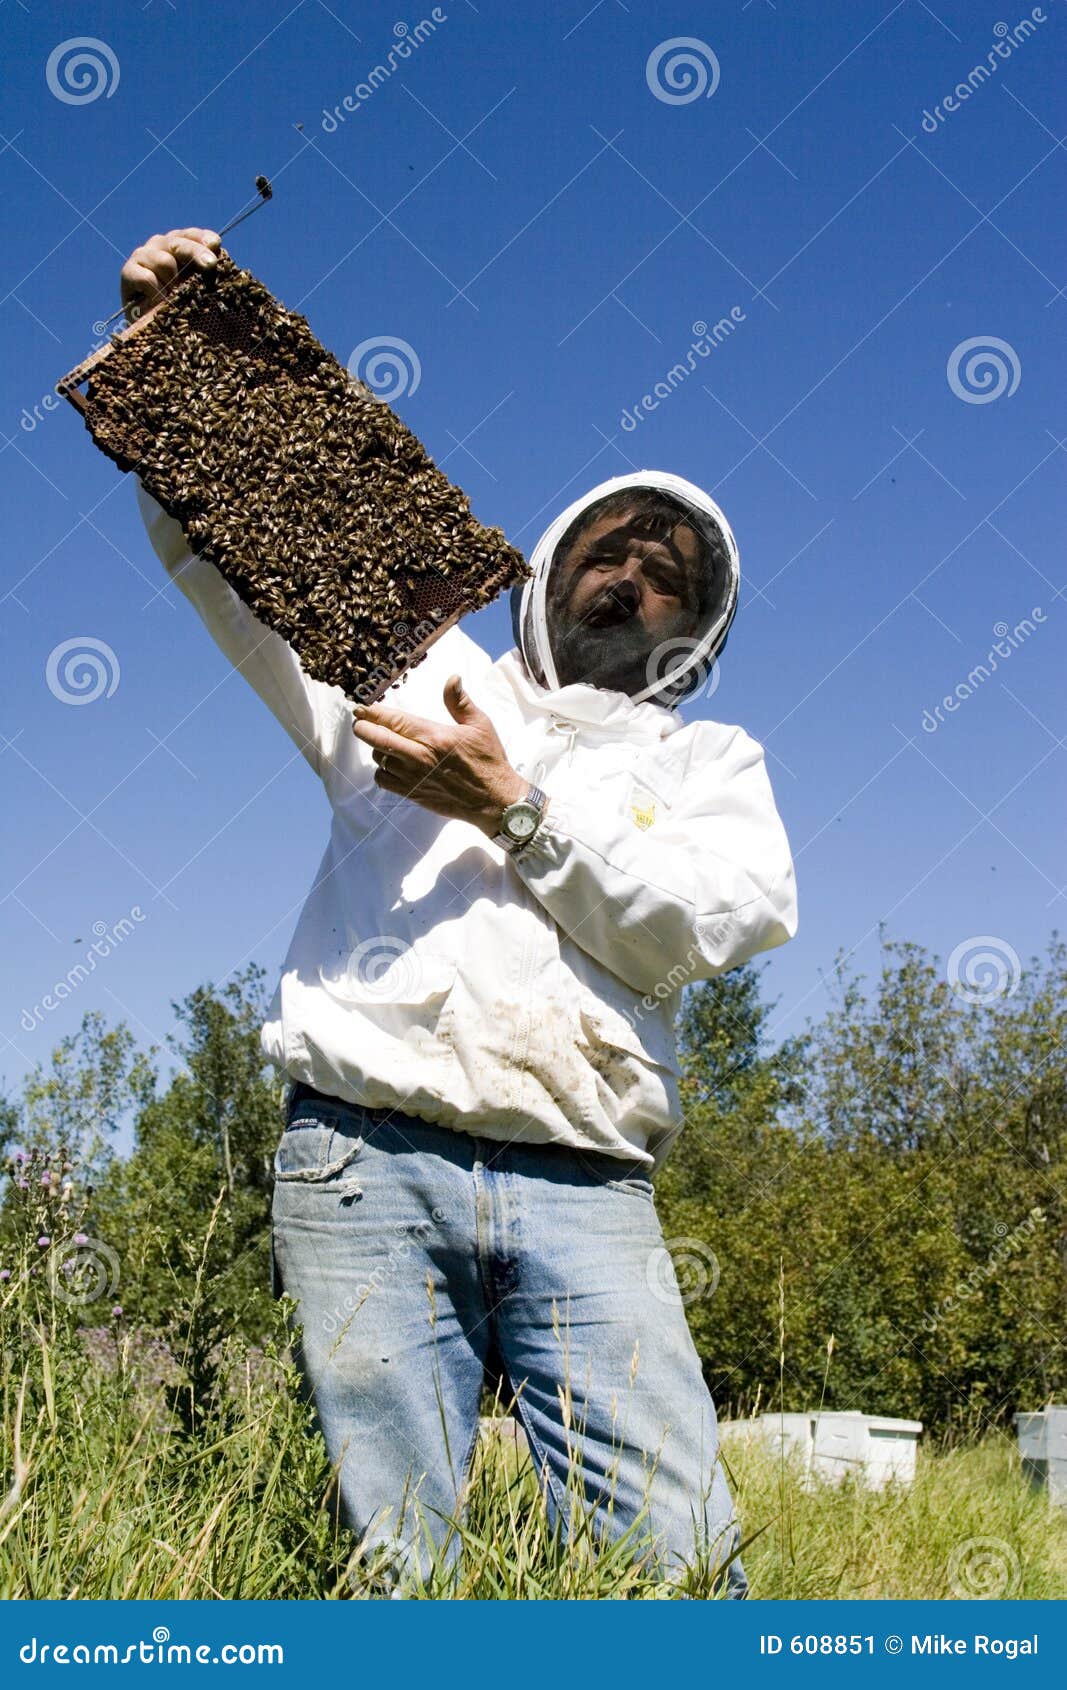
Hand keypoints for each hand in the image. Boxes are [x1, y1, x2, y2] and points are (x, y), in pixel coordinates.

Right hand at [119, 226, 221, 323]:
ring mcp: (143, 255)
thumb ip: (206, 278)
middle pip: (180, 243)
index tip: (216, 244)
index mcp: (180, 245)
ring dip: (172, 284)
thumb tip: (222, 268)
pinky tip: (159, 304)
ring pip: (165, 261)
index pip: (193, 235)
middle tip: (210, 265)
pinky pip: (148, 279)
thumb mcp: (196, 291)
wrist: (149, 327)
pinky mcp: (128, 271)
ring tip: (173, 300)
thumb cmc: (178, 307)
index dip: (204, 239)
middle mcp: (161, 244)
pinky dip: (157, 293)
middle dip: (197, 253)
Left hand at [352, 676, 528, 836]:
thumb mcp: (480, 726)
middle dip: (363, 728)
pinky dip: (382, 770)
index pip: (394, 721)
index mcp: (434, 737)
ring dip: (376, 748)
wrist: (493, 800)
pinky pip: (384, 780)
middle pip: (377, 740)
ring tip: (383, 741)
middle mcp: (420, 758)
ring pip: (378, 759)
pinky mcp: (413, 793)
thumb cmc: (488, 761)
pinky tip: (391, 763)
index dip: (373, 713)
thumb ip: (460, 702)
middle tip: (360, 721)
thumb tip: (452, 678)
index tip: (361, 707)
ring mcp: (413, 778)